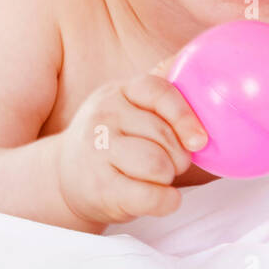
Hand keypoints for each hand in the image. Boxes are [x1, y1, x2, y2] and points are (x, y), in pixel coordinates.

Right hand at [53, 64, 208, 227]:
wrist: (66, 176)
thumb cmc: (112, 141)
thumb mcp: (129, 107)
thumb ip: (162, 93)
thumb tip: (202, 66)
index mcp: (119, 92)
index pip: (158, 92)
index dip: (185, 116)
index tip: (199, 139)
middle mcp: (104, 117)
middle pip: (165, 136)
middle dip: (178, 155)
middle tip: (167, 161)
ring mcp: (98, 151)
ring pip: (159, 165)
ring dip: (168, 177)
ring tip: (156, 177)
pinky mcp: (100, 187)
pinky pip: (151, 196)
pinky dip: (165, 201)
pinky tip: (161, 198)